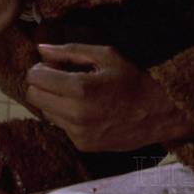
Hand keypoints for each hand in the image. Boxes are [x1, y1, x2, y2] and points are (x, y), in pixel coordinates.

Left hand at [25, 43, 193, 151]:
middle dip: (41, 84)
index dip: (40, 68)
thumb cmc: (133, 79)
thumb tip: (41, 49)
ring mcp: (78, 132)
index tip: (53, 66)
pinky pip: (61, 126)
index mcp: (79, 88)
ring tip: (75, 94)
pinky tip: (86, 109)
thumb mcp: (106, 55)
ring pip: (45, 112)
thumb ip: (69, 51)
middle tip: (59, 78)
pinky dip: (66, 116)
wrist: (159, 113)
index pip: (35, 78)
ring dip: (53, 101)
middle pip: (34, 96)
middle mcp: (75, 113)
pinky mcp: (83, 144)